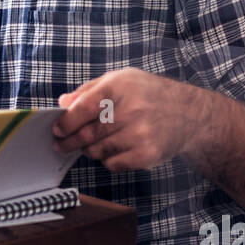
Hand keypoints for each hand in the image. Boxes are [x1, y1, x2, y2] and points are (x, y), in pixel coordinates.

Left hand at [51, 68, 203, 171]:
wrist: (188, 113)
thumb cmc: (147, 94)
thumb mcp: (120, 80)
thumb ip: (88, 91)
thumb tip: (63, 104)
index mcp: (121, 86)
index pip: (84, 107)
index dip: (66, 122)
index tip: (56, 129)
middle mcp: (132, 110)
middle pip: (88, 134)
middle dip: (69, 141)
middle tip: (61, 144)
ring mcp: (140, 134)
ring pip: (97, 151)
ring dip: (90, 149)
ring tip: (95, 141)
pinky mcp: (147, 155)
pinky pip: (112, 164)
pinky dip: (108, 159)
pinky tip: (117, 148)